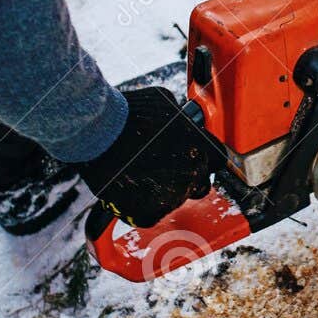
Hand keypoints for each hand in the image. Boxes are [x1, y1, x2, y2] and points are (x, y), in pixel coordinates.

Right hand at [79, 88, 214, 227]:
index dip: (204, 157)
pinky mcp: (147, 213)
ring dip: (161, 190)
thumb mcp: (167, 102)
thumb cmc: (131, 111)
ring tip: (138, 172)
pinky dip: (140, 205)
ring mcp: (171, 198)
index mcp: (202, 149)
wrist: (100, 129)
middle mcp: (192, 176)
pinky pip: (150, 214)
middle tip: (162, 166)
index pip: (217, 160)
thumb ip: (182, 119)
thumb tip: (183, 120)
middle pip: (199, 184)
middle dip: (186, 176)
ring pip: (173, 200)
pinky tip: (129, 188)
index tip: (191, 156)